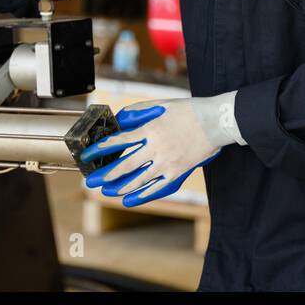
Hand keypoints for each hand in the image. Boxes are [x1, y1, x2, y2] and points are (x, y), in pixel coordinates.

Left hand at [81, 93, 243, 207]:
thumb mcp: (162, 105)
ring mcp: (167, 162)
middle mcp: (157, 148)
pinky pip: (157, 187)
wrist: (216, 122)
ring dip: (119, 186)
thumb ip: (139, 112)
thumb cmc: (190, 110)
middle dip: (105, 174)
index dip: (101, 149)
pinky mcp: (178, 172)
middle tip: (91, 180)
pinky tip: (129, 199)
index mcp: (151, 129)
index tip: (87, 155)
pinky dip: (141, 194)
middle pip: (125, 164)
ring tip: (107, 191)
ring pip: (138, 179)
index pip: (119, 141)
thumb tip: (121, 120)